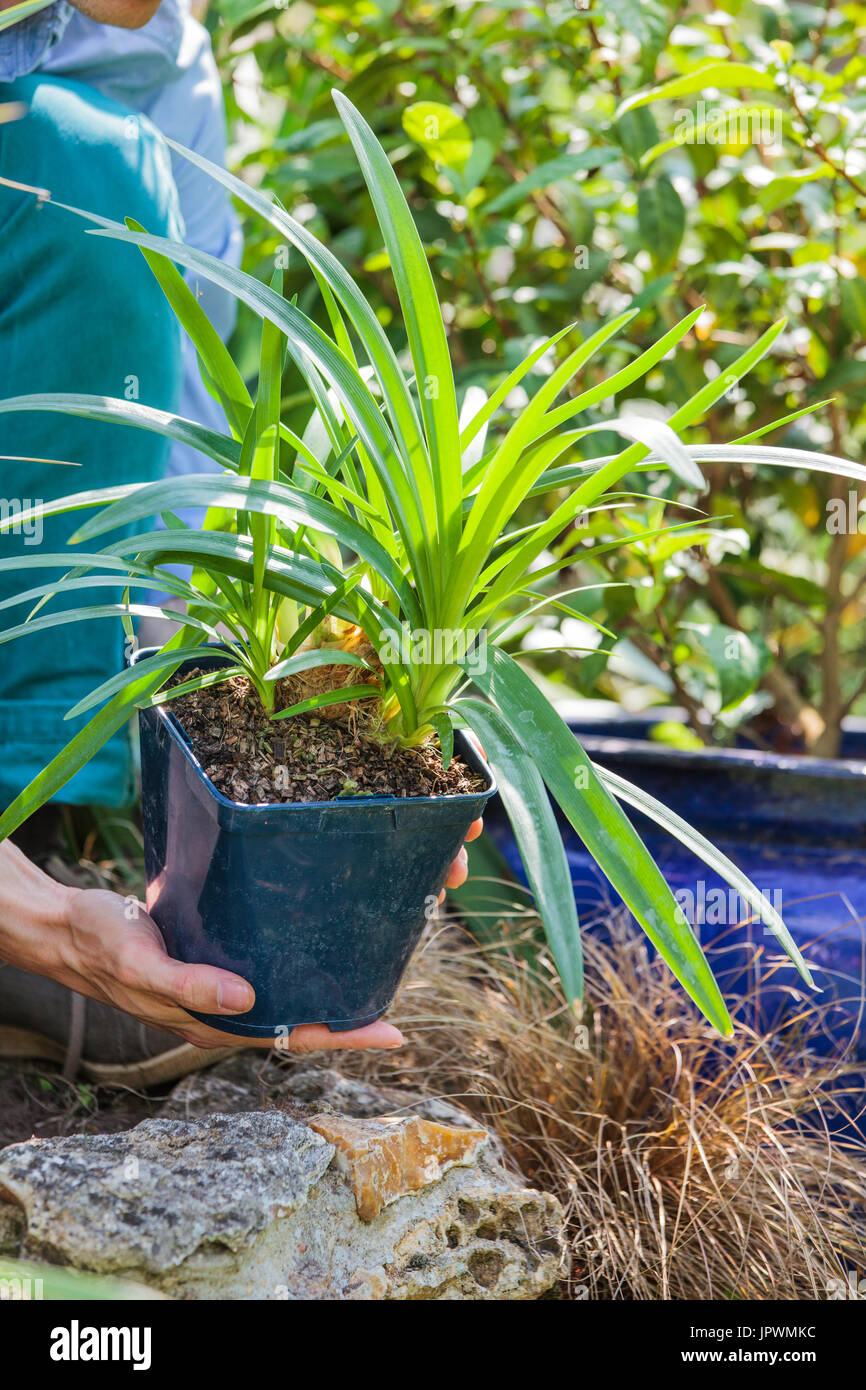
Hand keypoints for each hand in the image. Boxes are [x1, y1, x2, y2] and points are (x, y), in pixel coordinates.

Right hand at [0, 824, 481, 1052]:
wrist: (71, 926)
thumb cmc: (103, 945)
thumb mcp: (141, 964)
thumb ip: (188, 984)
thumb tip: (246, 999)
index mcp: (211, 1020)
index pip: (291, 1035)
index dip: (343, 1035)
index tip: (390, 1033)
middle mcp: (224, 1008)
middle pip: (298, 1021)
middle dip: (347, 1020)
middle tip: (396, 1015)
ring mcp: (220, 986)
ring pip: (286, 996)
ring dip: (325, 991)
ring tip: (371, 978)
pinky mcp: (215, 957)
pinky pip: (267, 967)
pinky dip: (297, 964)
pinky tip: (317, 947)